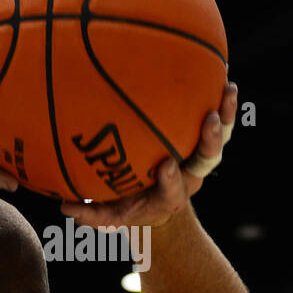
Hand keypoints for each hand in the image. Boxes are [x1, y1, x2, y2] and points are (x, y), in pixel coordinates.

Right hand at [62, 82, 237, 228]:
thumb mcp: (110, 217)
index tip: (164, 166)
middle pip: (207, 158)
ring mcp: (197, 158)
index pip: (173, 189)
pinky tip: (220, 75)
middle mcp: (189, 176)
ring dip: (226, 114)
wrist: (157, 206)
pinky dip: (219, 100)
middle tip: (209, 120)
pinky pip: (215, 118)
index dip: (171, 179)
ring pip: (219, 137)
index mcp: (169, 196)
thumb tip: (64, 207)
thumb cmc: (129, 209)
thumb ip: (90, 214)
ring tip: (228, 89)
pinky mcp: (199, 141)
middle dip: (211, 140)